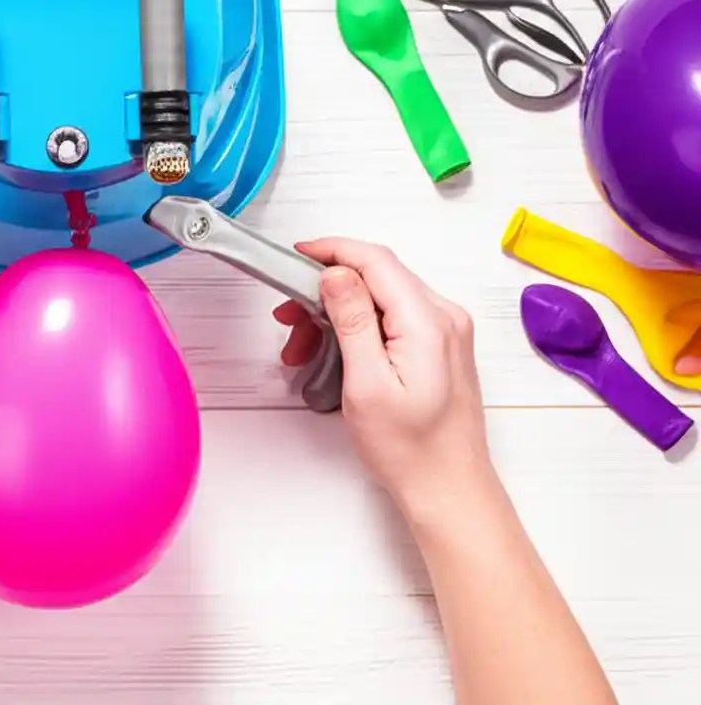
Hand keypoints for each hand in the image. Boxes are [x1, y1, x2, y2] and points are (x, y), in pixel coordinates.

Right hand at [275, 239, 491, 513]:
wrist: (448, 487)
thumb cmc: (410, 450)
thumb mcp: (367, 385)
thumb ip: (353, 321)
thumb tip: (336, 273)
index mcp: (428, 322)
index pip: (375, 260)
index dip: (331, 250)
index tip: (295, 256)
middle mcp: (443, 318)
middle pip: (376, 276)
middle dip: (325, 289)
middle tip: (288, 318)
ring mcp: (444, 331)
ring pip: (381, 297)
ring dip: (337, 312)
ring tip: (303, 349)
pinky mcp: (438, 346)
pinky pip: (392, 317)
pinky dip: (357, 326)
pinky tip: (333, 352)